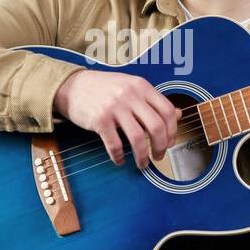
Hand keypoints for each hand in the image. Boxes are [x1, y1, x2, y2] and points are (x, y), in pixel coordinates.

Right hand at [52, 70, 180, 167]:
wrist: (72, 86)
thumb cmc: (104, 88)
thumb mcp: (131, 87)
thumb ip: (153, 101)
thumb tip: (178, 114)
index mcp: (141, 86)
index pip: (167, 110)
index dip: (172, 130)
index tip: (169, 143)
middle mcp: (130, 95)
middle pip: (156, 126)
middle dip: (160, 147)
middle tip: (158, 157)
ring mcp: (114, 107)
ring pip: (138, 138)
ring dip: (142, 156)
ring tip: (142, 164)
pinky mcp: (99, 120)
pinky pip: (115, 144)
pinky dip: (119, 156)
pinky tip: (119, 160)